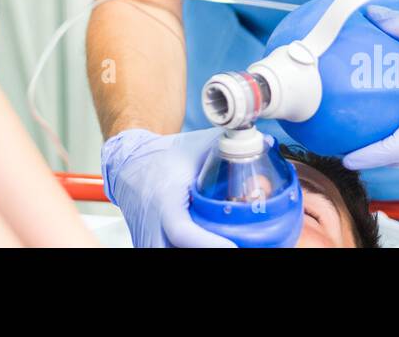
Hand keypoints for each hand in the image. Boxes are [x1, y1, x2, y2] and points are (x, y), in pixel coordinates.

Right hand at [101, 127, 236, 247]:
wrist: (130, 163)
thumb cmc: (164, 155)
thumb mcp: (197, 146)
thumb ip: (231, 146)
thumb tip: (268, 145)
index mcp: (165, 200)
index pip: (182, 232)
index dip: (208, 244)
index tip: (233, 246)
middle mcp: (152, 225)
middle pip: (175, 251)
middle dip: (205, 250)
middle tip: (234, 244)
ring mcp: (147, 239)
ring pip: (171, 254)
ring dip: (198, 250)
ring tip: (226, 242)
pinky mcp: (147, 246)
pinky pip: (168, 252)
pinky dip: (186, 250)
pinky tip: (209, 242)